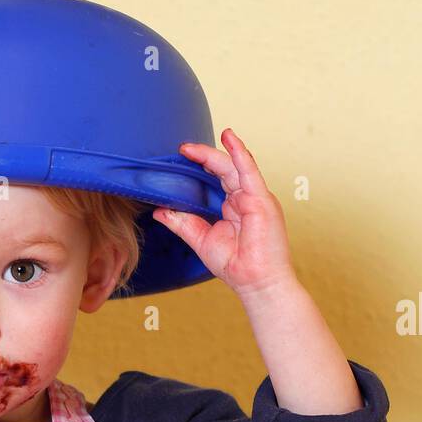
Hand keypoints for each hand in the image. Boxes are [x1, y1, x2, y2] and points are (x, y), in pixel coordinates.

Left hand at [153, 128, 295, 297]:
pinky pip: (249, 170)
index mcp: (234, 206)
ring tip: (192, 147)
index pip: (216, 178)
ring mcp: (255, 197)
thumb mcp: (201, 240)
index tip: (179, 158)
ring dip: (213, 154)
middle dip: (202, 157)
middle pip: (223, 169)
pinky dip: (239, 153)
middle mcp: (246, 198)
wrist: (256, 283)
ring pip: (233, 166)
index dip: (199, 166)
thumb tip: (159, 210)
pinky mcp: (262, 200)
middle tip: (181, 149)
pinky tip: (229, 137)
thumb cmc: (236, 265)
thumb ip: (181, 223)